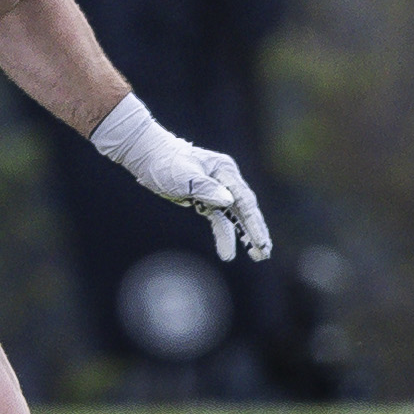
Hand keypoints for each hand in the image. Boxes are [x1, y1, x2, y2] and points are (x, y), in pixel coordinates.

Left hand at [92, 96, 271, 262]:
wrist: (149, 156)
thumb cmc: (166, 163)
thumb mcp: (184, 177)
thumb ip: (206, 188)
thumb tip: (228, 200)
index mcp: (225, 170)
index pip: (244, 200)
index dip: (253, 222)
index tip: (261, 241)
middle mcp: (226, 179)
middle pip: (245, 209)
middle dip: (256, 231)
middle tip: (265, 253)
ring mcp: (217, 189)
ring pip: (235, 216)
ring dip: (245, 236)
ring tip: (259, 256)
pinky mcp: (207, 199)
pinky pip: (220, 219)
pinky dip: (225, 234)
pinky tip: (228, 253)